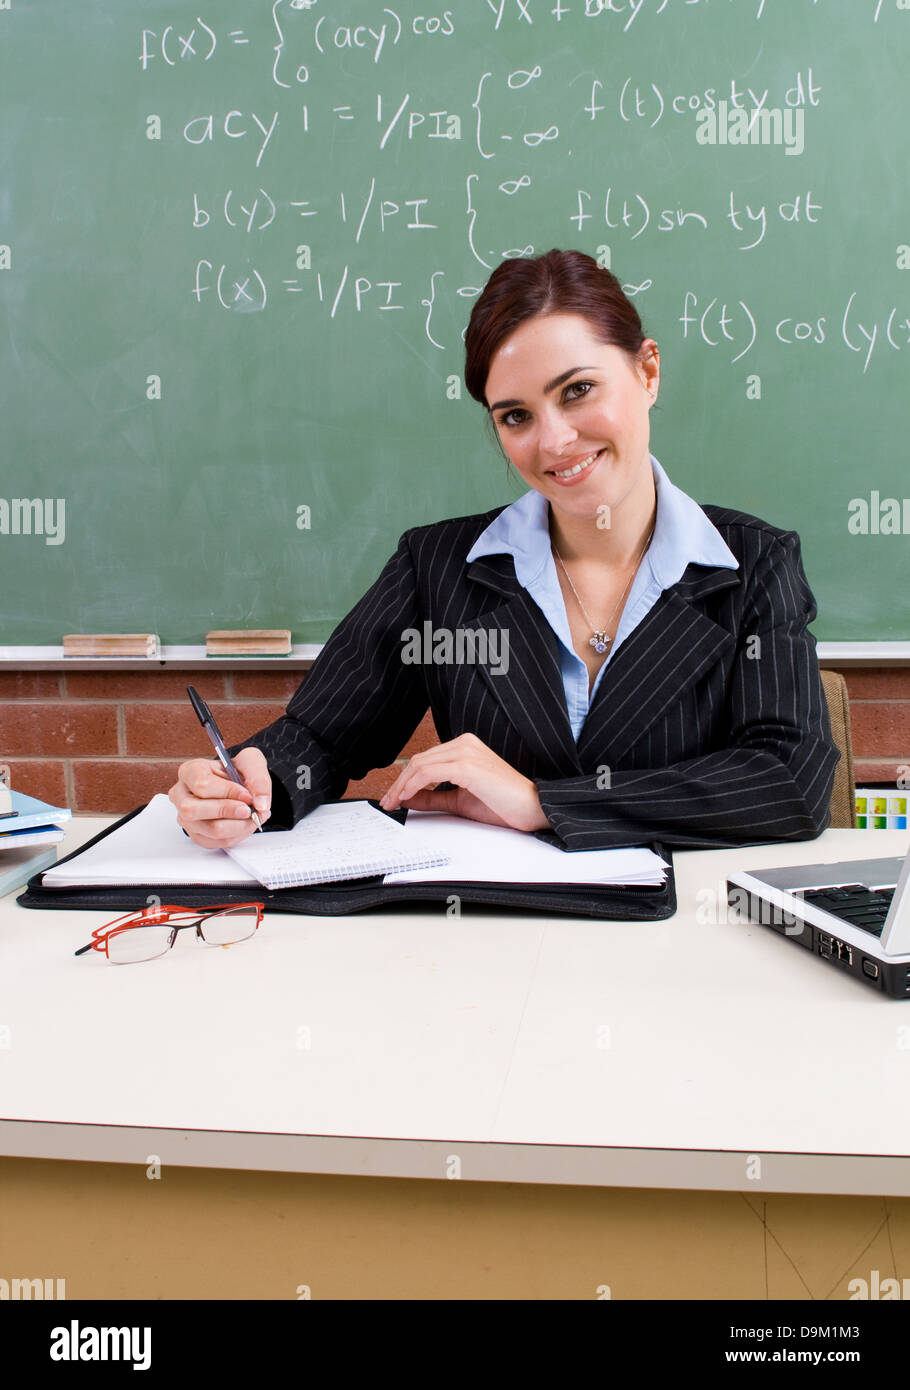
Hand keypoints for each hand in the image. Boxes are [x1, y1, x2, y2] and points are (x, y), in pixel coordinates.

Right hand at [168, 747, 271, 848]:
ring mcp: (186, 817)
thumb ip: (258, 779)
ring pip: (208, 829)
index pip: (202, 785)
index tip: (247, 795)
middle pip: (193, 810)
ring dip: (237, 826)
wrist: (237, 785)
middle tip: (248, 810)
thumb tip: (261, 803)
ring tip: (252, 816)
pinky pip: (216, 842)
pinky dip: (236, 835)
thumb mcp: (251, 762)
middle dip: (227, 812)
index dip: (228, 792)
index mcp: (190, 771)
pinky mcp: (196, 834)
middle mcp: (181, 795)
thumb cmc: (238, 771)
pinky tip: (245, 824)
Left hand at [379, 733, 549, 831]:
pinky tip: (406, 798)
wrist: (531, 808)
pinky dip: (412, 786)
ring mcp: (466, 752)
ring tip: (393, 803)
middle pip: (419, 760)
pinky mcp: (467, 765)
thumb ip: (433, 796)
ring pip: (420, 765)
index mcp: (465, 746)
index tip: (393, 797)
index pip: (425, 759)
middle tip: (387, 802)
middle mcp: (464, 743)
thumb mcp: (459, 800)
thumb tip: (408, 797)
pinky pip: (428, 772)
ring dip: (402, 785)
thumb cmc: (503, 804)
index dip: (404, 778)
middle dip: (399, 783)